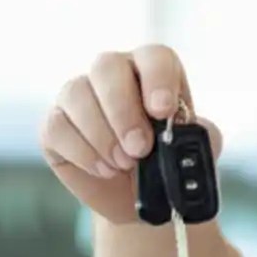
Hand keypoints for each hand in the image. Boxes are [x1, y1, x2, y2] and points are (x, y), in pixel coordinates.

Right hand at [39, 45, 222, 223]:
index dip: (157, 79)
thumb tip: (189, 131)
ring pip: (77, 94)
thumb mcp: (193, 153)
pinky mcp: (56, 124)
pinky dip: (82, 152)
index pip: (154, 56)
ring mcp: (79, 95)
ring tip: (123, 165)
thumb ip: (200, 137)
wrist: (138, 199)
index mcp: (153, 72)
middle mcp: (113, 74)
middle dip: (123, 111)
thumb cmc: (167, 166)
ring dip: (102, 136)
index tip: (162, 112)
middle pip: (107, 66)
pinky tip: (103, 169)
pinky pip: (57, 126)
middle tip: (139, 149)